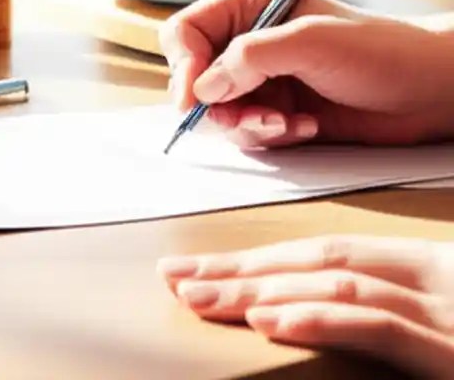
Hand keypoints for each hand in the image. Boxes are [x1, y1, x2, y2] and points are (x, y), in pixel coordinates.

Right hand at [159, 0, 453, 147]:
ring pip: (218, 112)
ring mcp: (262, 79)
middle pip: (194, 79)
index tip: (193, 98)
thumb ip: (249, 58)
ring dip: (250, 124)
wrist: (429, 91)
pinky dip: (271, 136)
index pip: (186, 33)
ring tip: (287, 123)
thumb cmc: (382, 51)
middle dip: (219, 105)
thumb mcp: (310, 42)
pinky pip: (248, 133)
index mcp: (250, 7)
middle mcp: (248, 42)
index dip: (182, 65)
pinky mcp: (276, 111)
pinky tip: (305, 127)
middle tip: (250, 116)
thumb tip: (203, 87)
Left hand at [159, 236, 453, 377]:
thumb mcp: (436, 325)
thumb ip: (378, 312)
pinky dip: (319, 318)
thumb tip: (294, 312)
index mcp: (419, 268)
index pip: (320, 254)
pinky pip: (378, 326)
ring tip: (201, 298)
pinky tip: (271, 321)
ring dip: (261, 290)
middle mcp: (426, 278)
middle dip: (240, 269)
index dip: (253, 260)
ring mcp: (442, 309)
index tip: (193, 269)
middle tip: (175, 277)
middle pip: (315, 261)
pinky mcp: (451, 348)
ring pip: (336, 284)